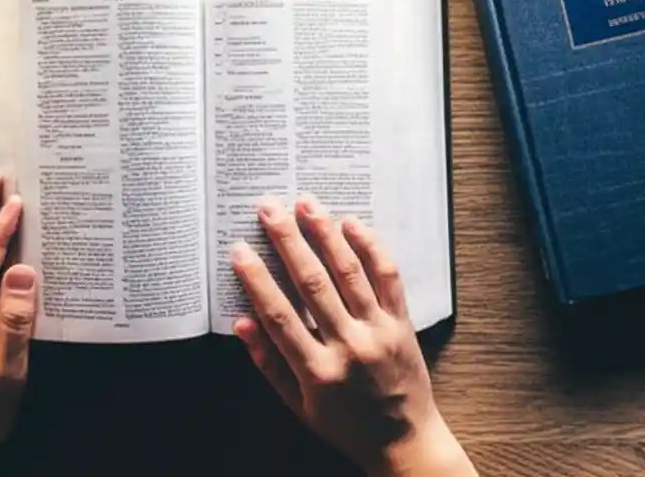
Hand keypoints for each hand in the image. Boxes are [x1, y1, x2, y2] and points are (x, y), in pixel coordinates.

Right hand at [231, 195, 474, 476]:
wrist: (404, 441)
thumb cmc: (344, 425)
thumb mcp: (297, 405)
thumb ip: (268, 364)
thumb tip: (241, 323)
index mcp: (317, 371)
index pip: (279, 315)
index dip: (256, 279)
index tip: (240, 250)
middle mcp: (349, 346)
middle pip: (312, 283)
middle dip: (287, 241)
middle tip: (268, 209)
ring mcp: (378, 331)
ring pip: (349, 272)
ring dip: (325, 233)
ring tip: (306, 203)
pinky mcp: (402, 323)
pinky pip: (387, 277)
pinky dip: (370, 247)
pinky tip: (351, 224)